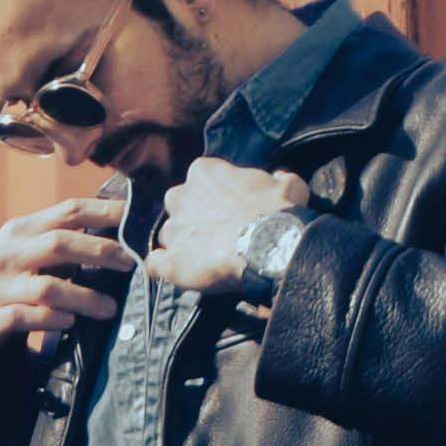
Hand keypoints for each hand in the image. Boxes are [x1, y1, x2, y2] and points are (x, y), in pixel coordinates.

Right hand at [0, 196, 136, 364]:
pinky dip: (51, 320)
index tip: (135, 215)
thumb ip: (55, 241)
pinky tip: (69, 322)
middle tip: (131, 264)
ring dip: (83, 297)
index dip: (103, 211)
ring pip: (47, 286)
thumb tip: (111, 238)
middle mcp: (10, 253)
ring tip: (109, 308)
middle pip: (60, 243)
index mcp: (22, 230)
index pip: (68, 211)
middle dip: (100, 251)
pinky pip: (25, 317)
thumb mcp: (19, 250)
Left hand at [140, 157, 302, 296]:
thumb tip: (280, 178)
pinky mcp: (170, 262)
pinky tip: (178, 273)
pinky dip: (164, 268)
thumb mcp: (289, 186)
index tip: (228, 208)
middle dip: (192, 217)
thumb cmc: (278, 213)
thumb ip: (279, 178)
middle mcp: (180, 196)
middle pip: (179, 205)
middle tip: (215, 232)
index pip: (201, 179)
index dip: (214, 195)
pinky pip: (156, 264)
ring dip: (183, 245)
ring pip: (169, 235)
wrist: (270, 249)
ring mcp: (173, 230)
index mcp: (204, 172)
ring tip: (204, 258)